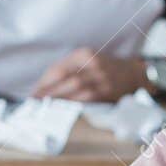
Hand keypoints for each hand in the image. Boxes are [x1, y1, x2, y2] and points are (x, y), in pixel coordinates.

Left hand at [30, 49, 146, 101]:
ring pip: (75, 89)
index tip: (32, 95)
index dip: (43, 83)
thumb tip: (42, 88)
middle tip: (34, 105)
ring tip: (45, 109)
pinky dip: (73, 105)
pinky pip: (87, 99)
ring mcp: (102, 78)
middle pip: (64, 79)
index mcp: (84, 54)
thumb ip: (68, 71)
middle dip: (47, 93)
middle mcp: (93, 64)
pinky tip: (64, 111)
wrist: (133, 74)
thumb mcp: (87, 61)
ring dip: (58, 100)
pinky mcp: (108, 91)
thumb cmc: (103, 69)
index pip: (58, 69)